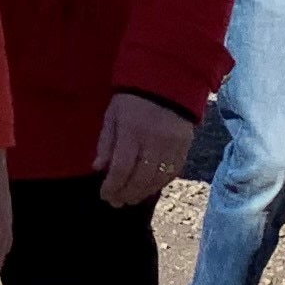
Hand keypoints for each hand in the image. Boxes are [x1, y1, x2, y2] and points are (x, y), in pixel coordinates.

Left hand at [95, 93, 196, 207]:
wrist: (167, 82)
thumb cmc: (132, 100)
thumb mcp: (112, 115)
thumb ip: (106, 143)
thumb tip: (98, 168)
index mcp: (132, 131)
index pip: (122, 168)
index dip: (112, 186)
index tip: (104, 194)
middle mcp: (154, 141)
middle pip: (141, 178)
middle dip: (126, 194)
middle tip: (116, 202)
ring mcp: (173, 145)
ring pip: (158, 179)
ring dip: (142, 193)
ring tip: (130, 199)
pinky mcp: (185, 147)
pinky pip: (173, 172)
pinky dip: (159, 184)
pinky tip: (148, 188)